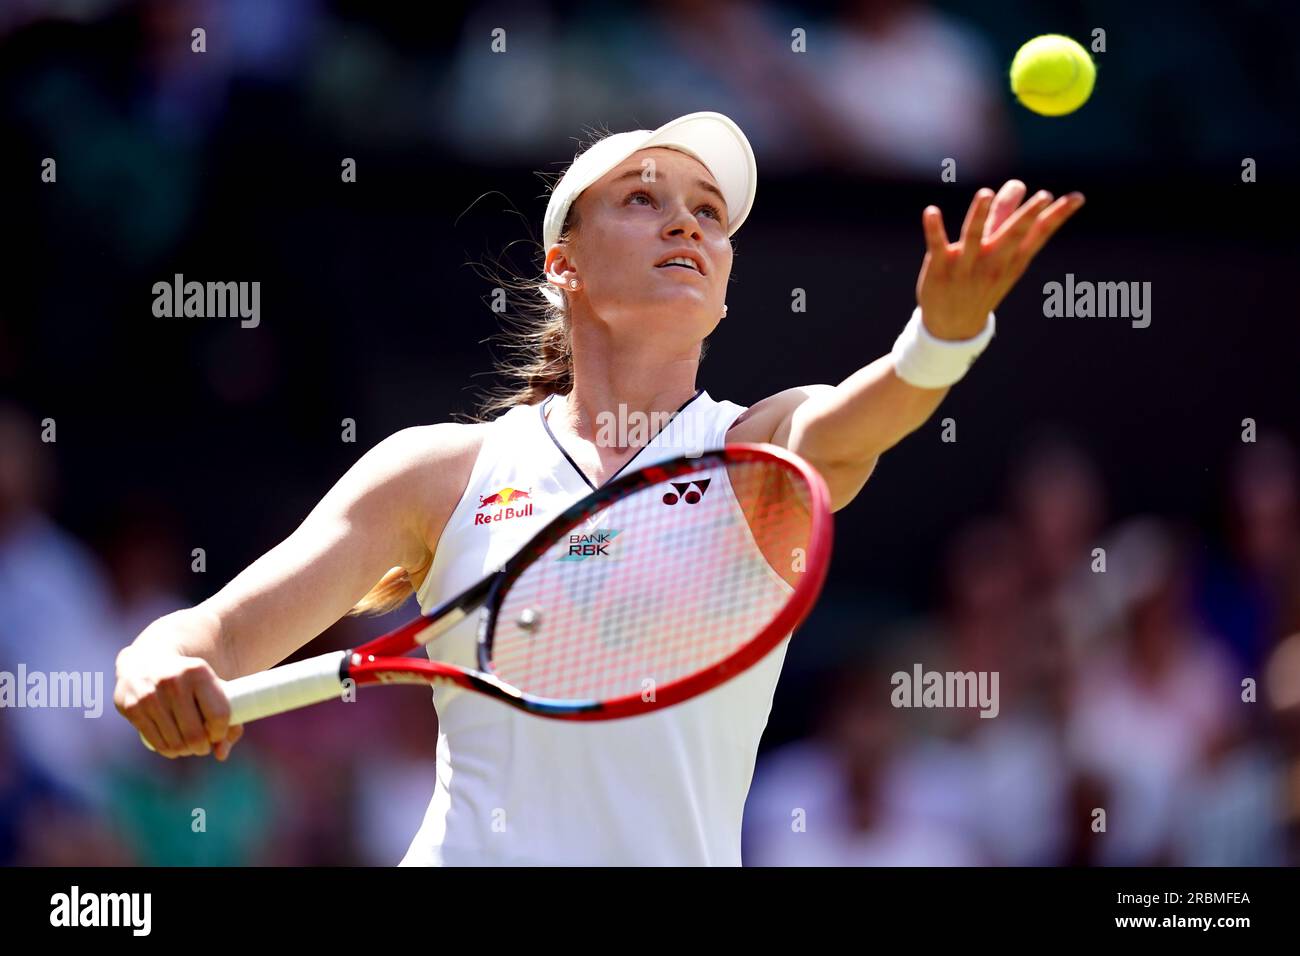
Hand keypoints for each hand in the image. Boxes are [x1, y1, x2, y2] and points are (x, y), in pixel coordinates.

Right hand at [114, 644, 242, 759]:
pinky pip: (156, 742)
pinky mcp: (130, 707)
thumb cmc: (188, 679)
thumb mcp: (211, 686)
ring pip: (175, 743)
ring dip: (185, 750)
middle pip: (195, 734)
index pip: (218, 715)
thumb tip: (221, 754)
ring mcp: (149, 695)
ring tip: (189, 745)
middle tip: (203, 745)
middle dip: (202, 746)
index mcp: (198, 671)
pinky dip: (168, 750)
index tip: (218, 734)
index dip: (221, 732)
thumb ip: (228, 718)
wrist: (147, 660)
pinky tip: (174, 745)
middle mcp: (172, 681)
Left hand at [916, 180, 1084, 339]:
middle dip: (1027, 217)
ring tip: (985, 193)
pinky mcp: (940, 267)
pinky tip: (931, 211)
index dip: (1058, 216)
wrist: (952, 327)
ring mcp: (966, 266)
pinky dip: (934, 229)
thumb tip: (1018, 184)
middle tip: (1044, 196)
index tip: (1077, 198)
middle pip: (1012, 236)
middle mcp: (992, 262)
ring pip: (974, 237)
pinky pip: (937, 246)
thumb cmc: (980, 282)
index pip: (1039, 235)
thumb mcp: (999, 254)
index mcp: (1012, 259)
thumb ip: (1005, 217)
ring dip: (980, 215)